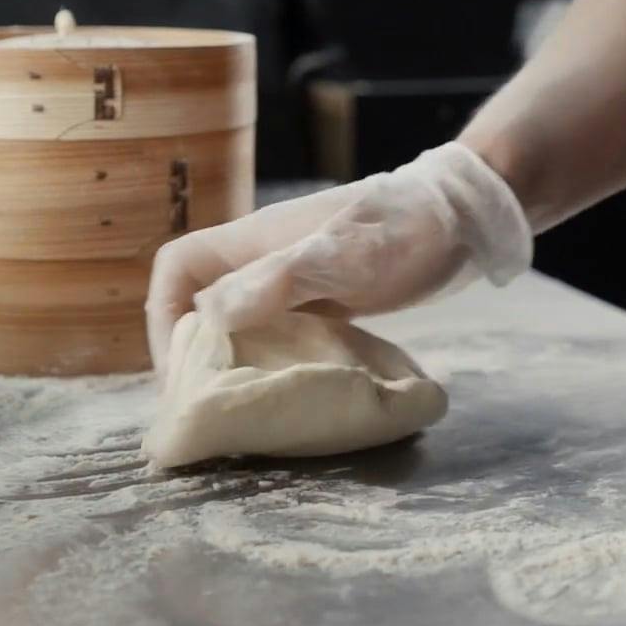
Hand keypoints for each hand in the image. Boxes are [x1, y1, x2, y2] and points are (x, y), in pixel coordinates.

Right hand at [144, 143, 532, 369]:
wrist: (462, 215)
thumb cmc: (401, 229)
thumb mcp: (341, 256)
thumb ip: (278, 281)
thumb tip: (209, 316)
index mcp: (253, 242)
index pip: (177, 270)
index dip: (163, 317)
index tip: (181, 369)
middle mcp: (264, 260)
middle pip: (200, 302)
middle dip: (192, 351)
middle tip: (207, 406)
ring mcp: (295, 280)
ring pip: (239, 321)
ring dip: (231, 360)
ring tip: (240, 410)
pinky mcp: (325, 299)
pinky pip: (279, 333)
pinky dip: (272, 361)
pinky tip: (289, 394)